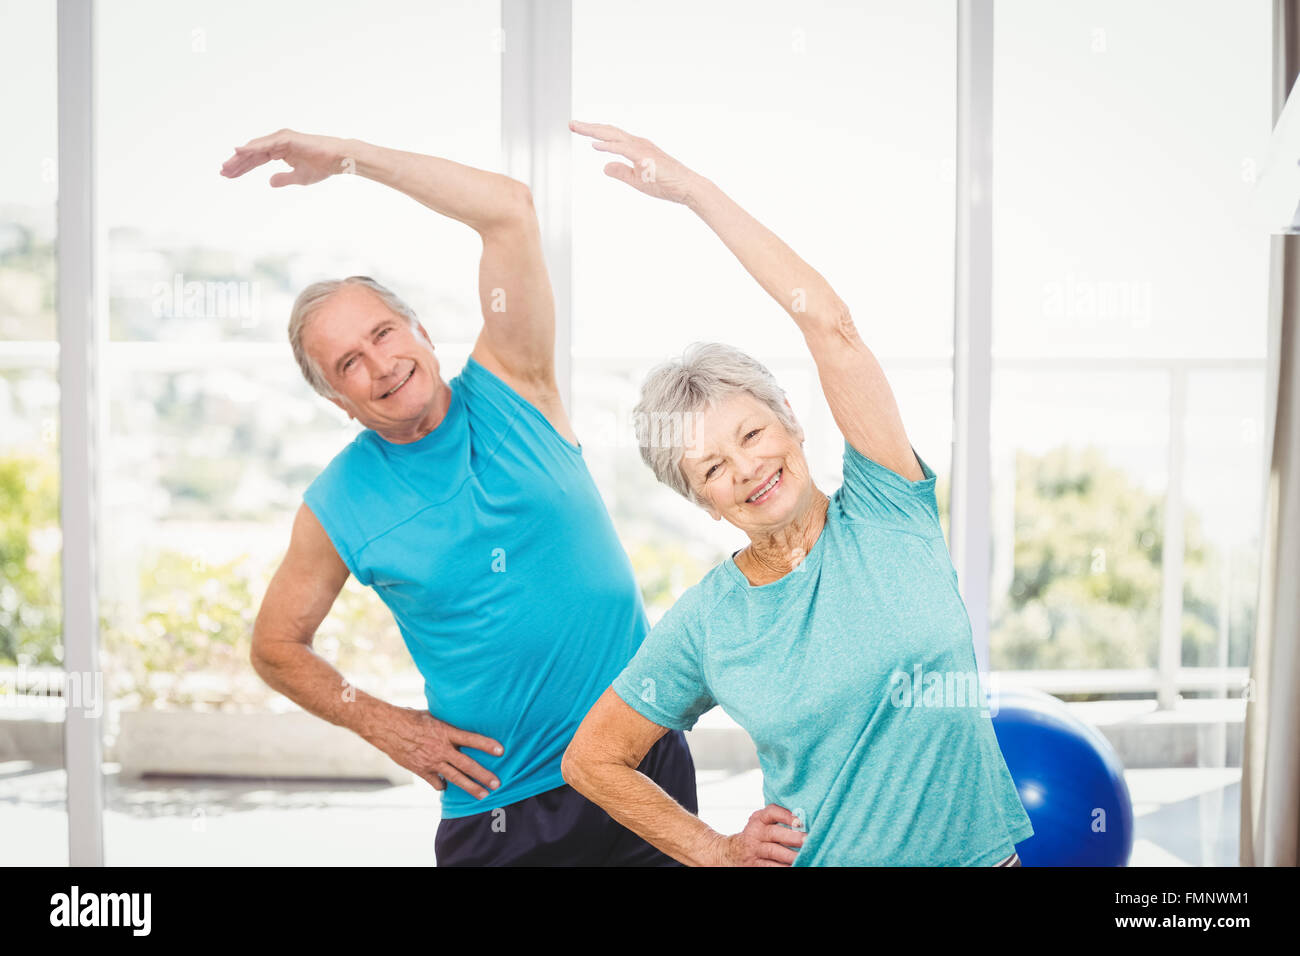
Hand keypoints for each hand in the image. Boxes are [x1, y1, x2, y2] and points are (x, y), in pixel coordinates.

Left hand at [219, 128, 352, 186]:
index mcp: (280, 151)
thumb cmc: (322, 166)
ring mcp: (281, 140)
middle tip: (222, 172)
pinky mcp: (286, 139)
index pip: (256, 160)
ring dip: (240, 157)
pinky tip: (238, 152)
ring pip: (255, 148)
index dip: (242, 168)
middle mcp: (278, 143)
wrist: (337, 160)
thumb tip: (269, 182)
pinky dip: (251, 148)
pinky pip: (265, 145)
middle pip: (252, 154)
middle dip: (237, 163)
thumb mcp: (299, 177)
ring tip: (226, 166)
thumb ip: (283, 179)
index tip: (229, 175)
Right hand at [370, 705, 504, 798]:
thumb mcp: (433, 716)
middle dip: (483, 775)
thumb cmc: (411, 718)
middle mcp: (441, 748)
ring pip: (455, 777)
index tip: (501, 751)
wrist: (387, 728)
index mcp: (445, 732)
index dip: (486, 745)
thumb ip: (447, 726)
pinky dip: (443, 785)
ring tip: (483, 795)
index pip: (471, 739)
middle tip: (497, 784)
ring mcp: (431, 761)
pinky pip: (436, 782)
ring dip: (470, 787)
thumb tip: (461, 724)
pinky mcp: (421, 770)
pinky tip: (447, 787)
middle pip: (466, 764)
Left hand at [569, 120, 699, 204]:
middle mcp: (637, 143)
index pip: (611, 137)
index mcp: (635, 147)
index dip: (594, 132)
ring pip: (614, 136)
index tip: (578, 129)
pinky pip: (624, 149)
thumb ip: (620, 172)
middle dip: (589, 127)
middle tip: (571, 124)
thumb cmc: (665, 184)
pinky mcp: (646, 158)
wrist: (686, 188)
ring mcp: (642, 149)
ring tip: (578, 128)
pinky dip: (609, 146)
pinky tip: (595, 145)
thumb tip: (604, 166)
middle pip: (609, 132)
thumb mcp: (636, 179)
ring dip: (595, 131)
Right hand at [713, 804, 805, 865]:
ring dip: (790, 855)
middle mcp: (755, 832)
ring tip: (804, 856)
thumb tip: (804, 819)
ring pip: (773, 851)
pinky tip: (793, 866)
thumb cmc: (755, 835)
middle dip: (793, 837)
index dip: (786, 815)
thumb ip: (777, 818)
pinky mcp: (754, 864)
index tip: (800, 821)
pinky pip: (769, 866)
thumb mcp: (761, 822)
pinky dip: (782, 867)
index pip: (772, 812)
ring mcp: (754, 849)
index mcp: (758, 819)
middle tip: (808, 840)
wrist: (730, 852)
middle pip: (774, 833)